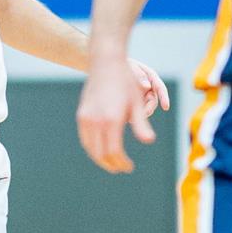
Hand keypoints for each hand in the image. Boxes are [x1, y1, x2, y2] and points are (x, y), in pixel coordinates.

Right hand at [78, 58, 158, 173]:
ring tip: (112, 163)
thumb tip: (149, 141)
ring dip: (101, 159)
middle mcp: (96, 121)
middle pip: (101, 154)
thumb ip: (141, 125)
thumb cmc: (126, 83)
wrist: (106, 64)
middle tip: (122, 168)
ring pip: (91, 149)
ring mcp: (86, 119)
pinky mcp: (82, 115)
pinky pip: (85, 139)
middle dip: (112, 164)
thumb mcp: (137, 104)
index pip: (114, 152)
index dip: (122, 163)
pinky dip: (92, 149)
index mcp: (111, 120)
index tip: (129, 167)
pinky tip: (101, 150)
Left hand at [129, 58, 171, 120]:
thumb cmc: (123, 64)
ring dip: (139, 114)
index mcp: (151, 77)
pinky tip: (124, 117)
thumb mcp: (130, 66)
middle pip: (152, 102)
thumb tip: (147, 87)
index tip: (166, 107)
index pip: (160, 88)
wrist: (112, 66)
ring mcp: (142, 95)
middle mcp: (149, 87)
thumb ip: (139, 75)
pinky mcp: (135, 102)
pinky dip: (132, 114)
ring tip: (129, 118)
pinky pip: (136, 110)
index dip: (164, 98)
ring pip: (145, 108)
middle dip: (148, 109)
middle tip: (140, 115)